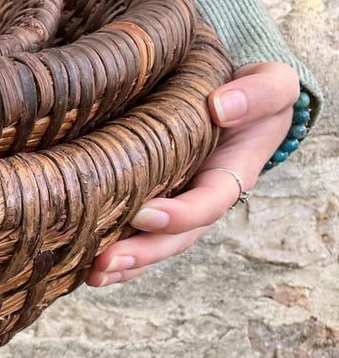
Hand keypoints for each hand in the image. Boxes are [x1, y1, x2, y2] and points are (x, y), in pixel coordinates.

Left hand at [87, 62, 299, 286]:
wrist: (231, 93)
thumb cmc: (252, 92)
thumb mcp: (272, 84)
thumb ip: (258, 94)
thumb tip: (221, 106)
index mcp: (232, 172)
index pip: (210, 201)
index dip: (182, 214)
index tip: (145, 214)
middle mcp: (201, 195)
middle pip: (177, 237)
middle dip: (143, 252)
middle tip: (105, 261)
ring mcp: (176, 201)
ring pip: (154, 242)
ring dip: (125, 262)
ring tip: (93, 273)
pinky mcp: (150, 197)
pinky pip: (136, 232)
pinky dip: (116, 252)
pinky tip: (85, 267)